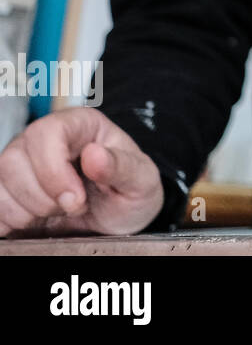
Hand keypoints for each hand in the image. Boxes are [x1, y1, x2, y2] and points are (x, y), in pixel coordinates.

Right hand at [0, 107, 163, 237]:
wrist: (120, 217)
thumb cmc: (132, 190)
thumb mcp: (142, 180)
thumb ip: (123, 166)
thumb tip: (94, 154)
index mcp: (81, 125)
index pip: (46, 132)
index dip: (53, 170)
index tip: (75, 200)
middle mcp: (45, 138)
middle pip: (13, 159)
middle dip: (41, 197)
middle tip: (72, 208)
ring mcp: (22, 163)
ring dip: (26, 211)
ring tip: (58, 213)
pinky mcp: (9, 188)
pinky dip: (10, 220)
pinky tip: (37, 222)